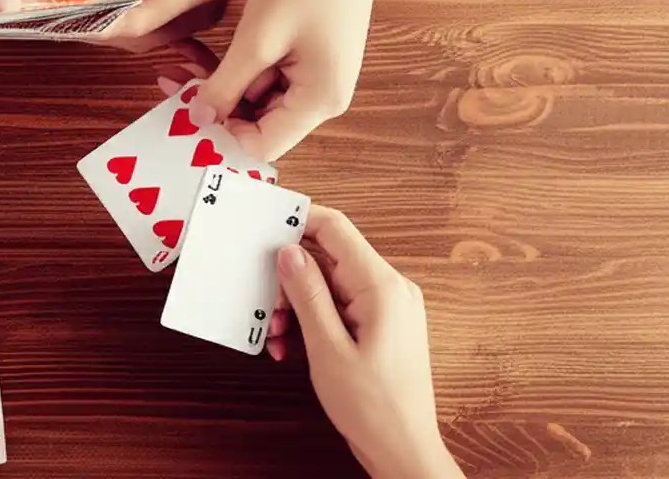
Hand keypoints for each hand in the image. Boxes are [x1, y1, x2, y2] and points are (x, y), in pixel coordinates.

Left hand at [187, 0, 443, 160]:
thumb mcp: (257, 38)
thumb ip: (226, 86)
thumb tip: (200, 119)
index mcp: (319, 101)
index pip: (262, 145)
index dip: (221, 135)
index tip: (184, 114)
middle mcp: (322, 99)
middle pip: (259, 125)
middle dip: (215, 108)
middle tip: (171, 84)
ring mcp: (316, 77)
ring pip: (256, 100)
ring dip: (220, 86)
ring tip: (180, 64)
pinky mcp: (307, 58)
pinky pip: (265, 77)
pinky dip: (235, 69)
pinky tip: (202, 54)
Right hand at [275, 207, 461, 478]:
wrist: (403, 449)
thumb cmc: (375, 407)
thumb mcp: (328, 348)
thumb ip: (307, 294)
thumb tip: (289, 251)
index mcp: (383, 287)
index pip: (336, 228)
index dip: (299, 220)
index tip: (265, 224)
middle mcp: (390, 290)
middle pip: (328, 258)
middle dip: (290, 280)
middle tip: (268, 309)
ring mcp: (387, 308)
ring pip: (329, 286)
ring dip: (297, 306)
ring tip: (279, 337)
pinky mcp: (381, 325)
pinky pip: (339, 307)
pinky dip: (312, 321)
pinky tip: (293, 346)